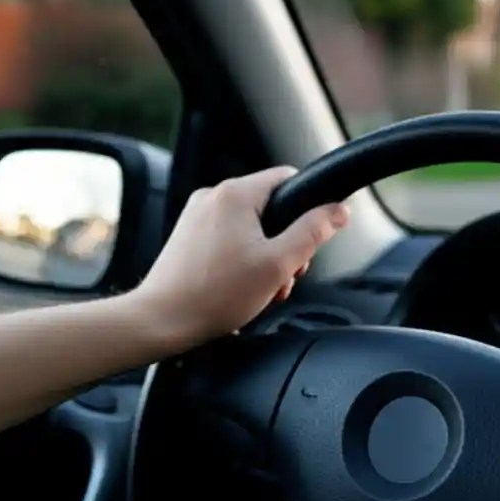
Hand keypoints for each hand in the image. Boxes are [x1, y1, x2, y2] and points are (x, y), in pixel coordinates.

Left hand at [131, 166, 348, 348]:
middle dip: (286, 243)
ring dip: (266, 257)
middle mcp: (212, 197)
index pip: (288, 178)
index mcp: (235, 194)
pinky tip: (241, 289)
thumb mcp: (279, 264)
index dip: (309, 207)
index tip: (311, 240)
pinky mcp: (188, 237)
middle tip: (284, 277)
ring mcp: (196, 216)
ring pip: (251, 227)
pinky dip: (242, 260)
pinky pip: (229, 239)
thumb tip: (338, 210)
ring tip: (261, 289)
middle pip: (271, 209)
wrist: (161, 321)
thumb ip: (313, 232)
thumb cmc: (216, 295)